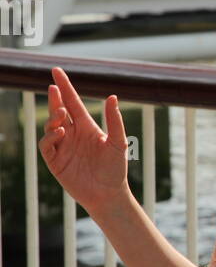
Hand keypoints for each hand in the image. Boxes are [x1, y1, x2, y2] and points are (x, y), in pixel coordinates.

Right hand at [39, 66, 129, 213]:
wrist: (109, 194)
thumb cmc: (115, 169)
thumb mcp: (118, 142)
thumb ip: (114, 120)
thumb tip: (112, 96)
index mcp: (87, 127)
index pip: (73, 102)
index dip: (65, 87)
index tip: (57, 71)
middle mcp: (73, 134)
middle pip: (60, 110)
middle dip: (55, 98)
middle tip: (54, 88)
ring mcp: (63, 147)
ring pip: (51, 126)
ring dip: (53, 117)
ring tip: (61, 114)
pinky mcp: (55, 161)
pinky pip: (47, 145)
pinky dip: (50, 136)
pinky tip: (60, 131)